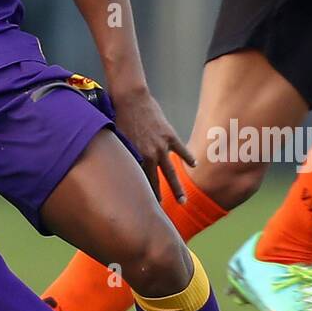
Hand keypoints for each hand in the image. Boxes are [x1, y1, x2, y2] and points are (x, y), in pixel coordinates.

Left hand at [112, 85, 189, 202]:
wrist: (130, 97)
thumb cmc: (118, 115)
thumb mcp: (117, 138)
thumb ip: (122, 153)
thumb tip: (120, 164)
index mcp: (134, 157)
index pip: (137, 181)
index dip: (140, 194)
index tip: (141, 207)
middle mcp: (149, 155)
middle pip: (155, 182)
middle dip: (159, 198)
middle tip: (161, 213)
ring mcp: (161, 146)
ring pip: (171, 172)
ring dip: (177, 188)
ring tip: (183, 201)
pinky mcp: (169, 135)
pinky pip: (181, 149)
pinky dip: (188, 157)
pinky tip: (194, 165)